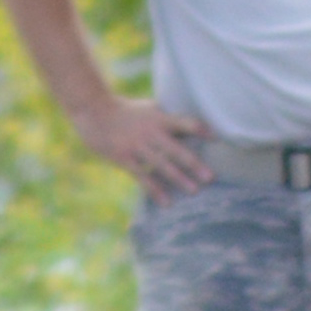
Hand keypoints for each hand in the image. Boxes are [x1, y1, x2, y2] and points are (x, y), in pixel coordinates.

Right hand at [84, 96, 211, 194]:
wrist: (93, 111)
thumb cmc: (125, 111)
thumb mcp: (148, 109)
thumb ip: (167, 119)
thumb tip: (193, 129)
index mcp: (158, 118)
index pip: (184, 122)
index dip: (200, 129)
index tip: (217, 138)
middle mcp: (150, 132)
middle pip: (175, 149)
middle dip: (194, 164)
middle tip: (210, 177)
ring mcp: (136, 146)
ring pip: (161, 165)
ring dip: (179, 179)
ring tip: (194, 191)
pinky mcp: (124, 158)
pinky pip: (142, 177)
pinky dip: (155, 190)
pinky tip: (166, 202)